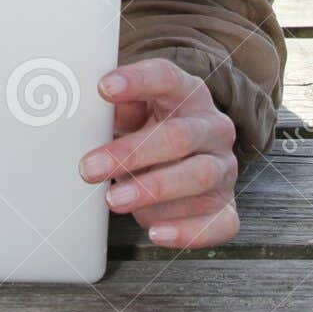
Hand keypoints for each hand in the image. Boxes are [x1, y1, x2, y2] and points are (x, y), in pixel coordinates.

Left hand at [79, 57, 239, 247]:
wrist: (185, 160)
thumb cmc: (152, 129)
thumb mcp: (134, 110)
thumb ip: (117, 107)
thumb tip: (87, 107)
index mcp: (189, 94)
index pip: (167, 79)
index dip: (136, 81)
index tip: (103, 88)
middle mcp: (214, 129)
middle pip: (179, 136)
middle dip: (131, 153)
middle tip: (90, 167)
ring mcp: (224, 169)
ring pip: (197, 177)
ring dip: (152, 190)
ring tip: (114, 199)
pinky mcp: (226, 208)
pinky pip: (215, 224)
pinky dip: (186, 232)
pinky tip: (155, 232)